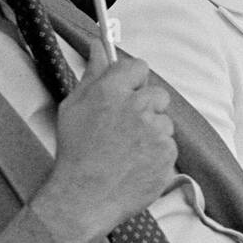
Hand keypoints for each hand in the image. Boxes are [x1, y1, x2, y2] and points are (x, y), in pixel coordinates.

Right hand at [31, 41, 176, 242]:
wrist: (84, 197)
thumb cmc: (75, 152)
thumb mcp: (74, 107)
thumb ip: (92, 72)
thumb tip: (98, 45)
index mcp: (112, 91)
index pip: (138, 67)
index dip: (133, 80)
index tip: (126, 92)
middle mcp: (137, 106)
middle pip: (157, 94)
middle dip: (145, 107)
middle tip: (125, 128)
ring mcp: (156, 132)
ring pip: (164, 123)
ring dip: (151, 133)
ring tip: (127, 151)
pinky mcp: (168, 155)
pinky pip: (169, 147)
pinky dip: (157, 155)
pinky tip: (136, 165)